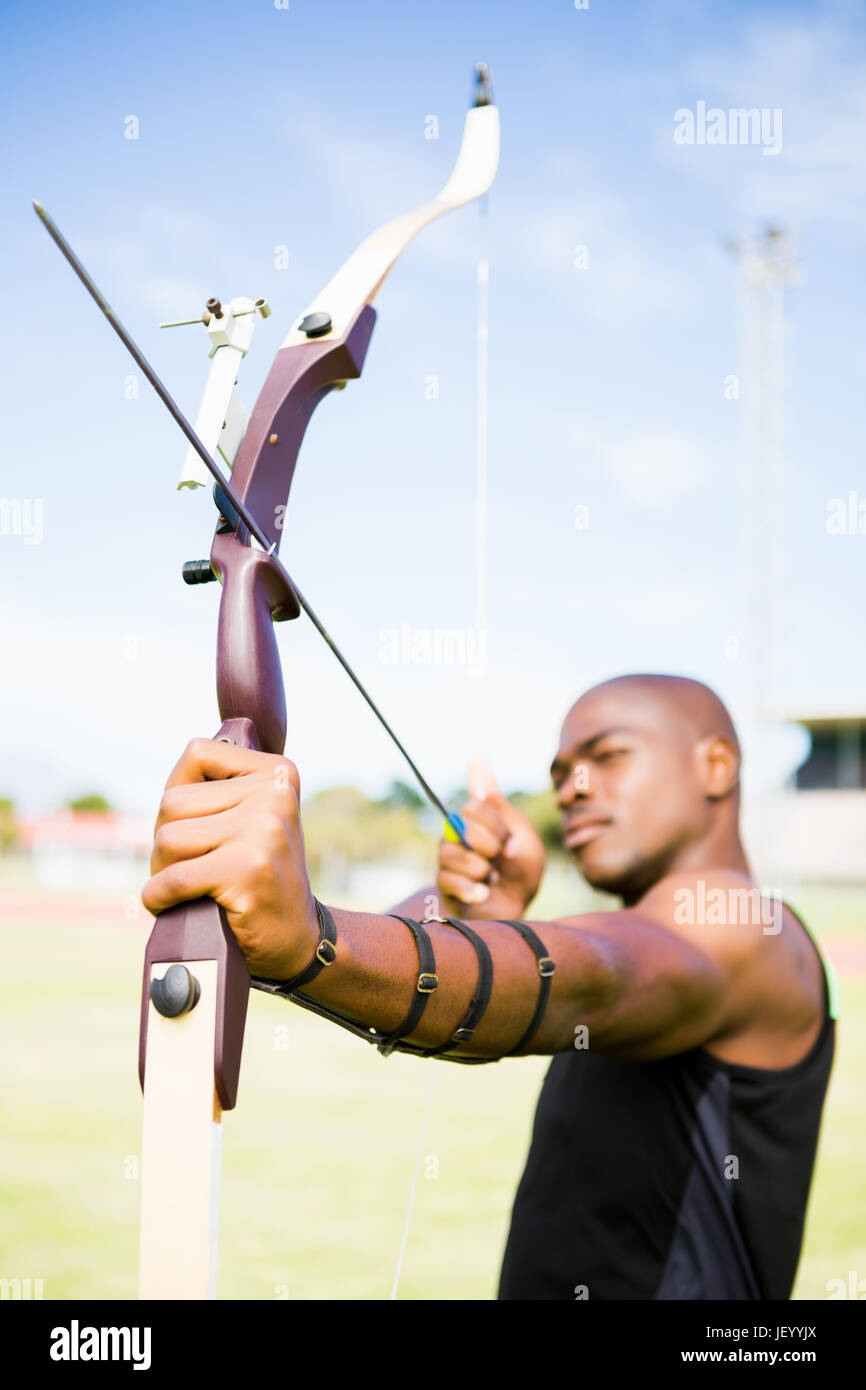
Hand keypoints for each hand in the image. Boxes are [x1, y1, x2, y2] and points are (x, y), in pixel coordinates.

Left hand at [141, 739, 318, 980]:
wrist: (297, 940)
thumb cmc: (260, 877)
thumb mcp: (251, 819)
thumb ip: (219, 787)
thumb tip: (185, 759)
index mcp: (277, 774)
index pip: (197, 753)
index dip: (181, 795)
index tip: (201, 827)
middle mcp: (274, 796)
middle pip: (172, 802)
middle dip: (167, 841)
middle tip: (192, 867)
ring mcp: (263, 832)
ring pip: (167, 840)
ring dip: (163, 871)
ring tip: (191, 887)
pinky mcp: (247, 871)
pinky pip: (171, 879)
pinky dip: (158, 898)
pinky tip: (172, 906)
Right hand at [437, 760, 545, 918]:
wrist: (516, 911)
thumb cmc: (521, 870)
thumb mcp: (519, 833)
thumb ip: (495, 801)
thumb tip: (477, 756)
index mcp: (477, 818)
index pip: (476, 805)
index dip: (497, 825)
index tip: (510, 839)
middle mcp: (457, 833)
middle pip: (461, 823)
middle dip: (489, 844)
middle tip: (500, 859)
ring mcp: (447, 859)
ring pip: (449, 851)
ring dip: (478, 867)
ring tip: (490, 878)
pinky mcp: (442, 884)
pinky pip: (445, 879)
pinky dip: (469, 888)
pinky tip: (483, 893)